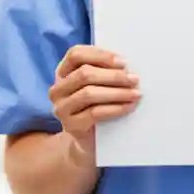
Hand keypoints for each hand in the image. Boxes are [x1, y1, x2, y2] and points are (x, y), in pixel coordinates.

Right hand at [49, 45, 140, 164]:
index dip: (100, 55)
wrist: (89, 139)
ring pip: (89, 93)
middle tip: (134, 79)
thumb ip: (105, 72)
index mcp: (63, 72)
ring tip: (136, 94)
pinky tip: (128, 106)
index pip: (76, 54)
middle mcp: (58, 89)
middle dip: (113, 76)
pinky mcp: (70, 125)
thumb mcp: (98, 85)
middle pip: (84, 74)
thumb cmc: (97, 105)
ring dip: (117, 92)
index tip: (123, 62)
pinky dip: (115, 108)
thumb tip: (126, 66)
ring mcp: (61, 108)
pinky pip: (94, 113)